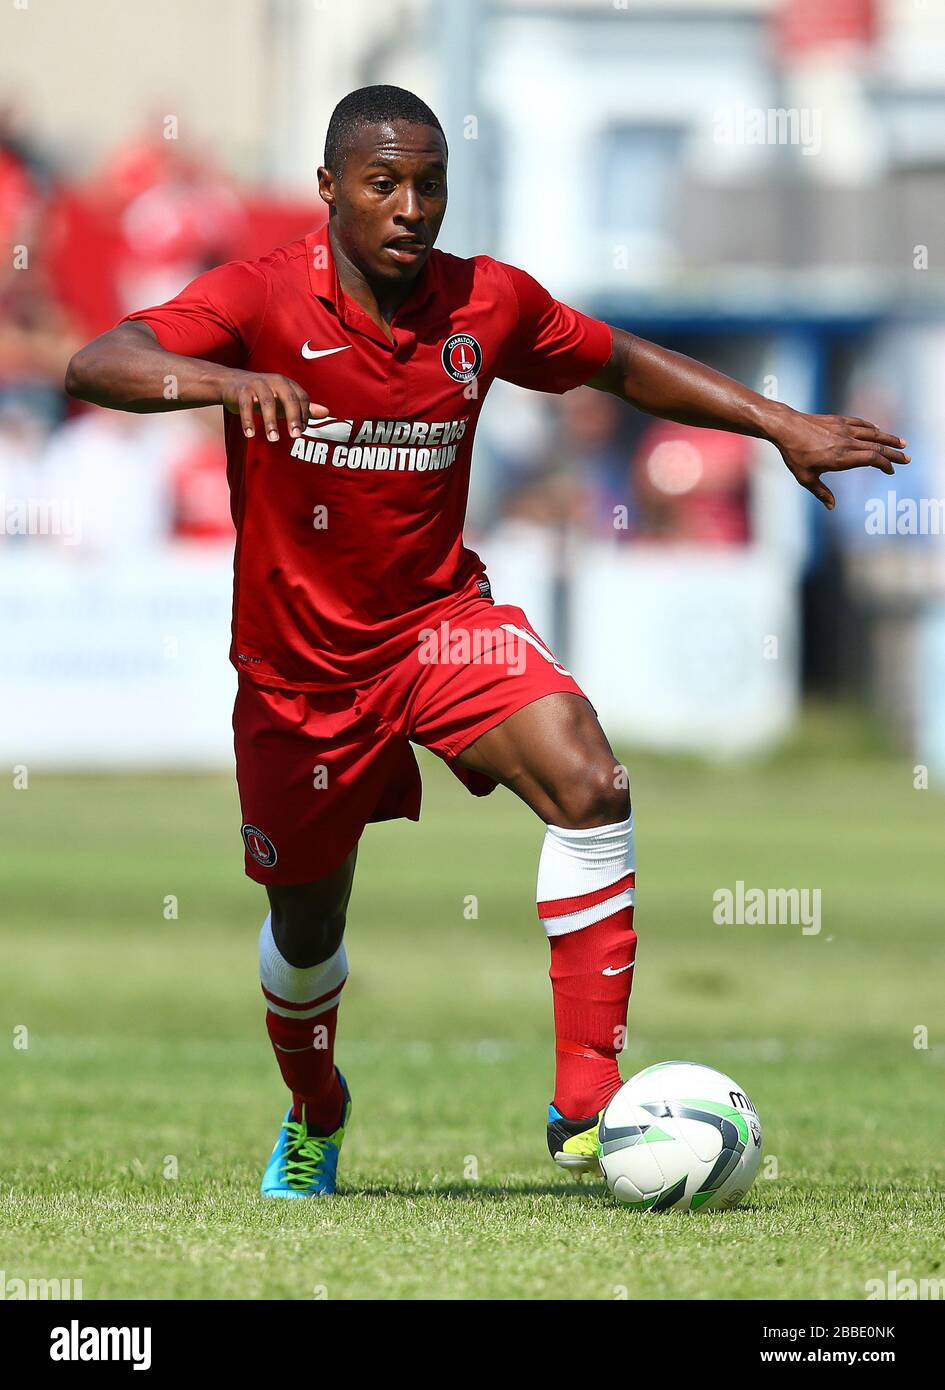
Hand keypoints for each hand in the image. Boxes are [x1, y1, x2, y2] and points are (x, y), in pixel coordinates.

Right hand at [219, 371, 327, 441]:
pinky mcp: (241, 391)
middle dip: (293, 417)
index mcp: (287, 384)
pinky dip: (248, 420)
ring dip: (271, 421)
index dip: (304, 415)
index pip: (302, 398)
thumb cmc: (263, 394)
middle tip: (295, 436)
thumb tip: (326, 413)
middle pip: (288, 398)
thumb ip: (304, 407)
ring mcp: (257, 384)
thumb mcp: (284, 401)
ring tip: (273, 438)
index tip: (301, 431)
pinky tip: (250, 434)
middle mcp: (275, 381)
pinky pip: (246, 405)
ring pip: (267, 402)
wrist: (231, 383)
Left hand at [772, 409, 909, 510]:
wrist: (786, 427)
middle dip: (894, 454)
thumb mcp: (805, 478)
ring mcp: (844, 429)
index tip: (891, 471)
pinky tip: (878, 430)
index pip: (872, 460)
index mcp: (841, 458)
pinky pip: (860, 424)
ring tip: (902, 443)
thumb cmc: (794, 454)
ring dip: (889, 438)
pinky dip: (871, 428)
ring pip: (872, 433)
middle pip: (877, 447)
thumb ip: (821, 492)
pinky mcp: (839, 420)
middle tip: (907, 459)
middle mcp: (846, 442)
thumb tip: (831, 507)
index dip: (885, 465)